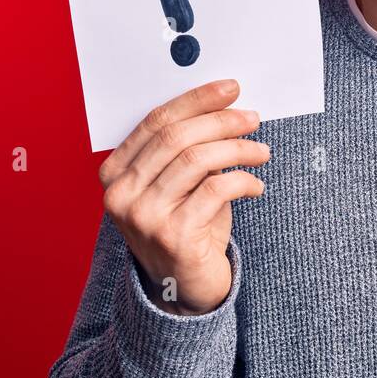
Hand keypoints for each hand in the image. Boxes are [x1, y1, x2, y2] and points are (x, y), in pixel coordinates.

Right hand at [98, 79, 267, 314]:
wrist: (184, 289)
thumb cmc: (186, 227)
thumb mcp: (179, 185)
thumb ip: (188, 149)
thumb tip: (227, 106)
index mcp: (115, 174)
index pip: (156, 122)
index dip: (196, 100)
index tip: (230, 88)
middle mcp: (121, 194)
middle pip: (176, 137)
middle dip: (220, 120)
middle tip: (252, 117)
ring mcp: (144, 216)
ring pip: (197, 160)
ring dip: (237, 149)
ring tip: (262, 151)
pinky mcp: (173, 235)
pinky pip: (216, 190)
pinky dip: (244, 181)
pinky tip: (256, 185)